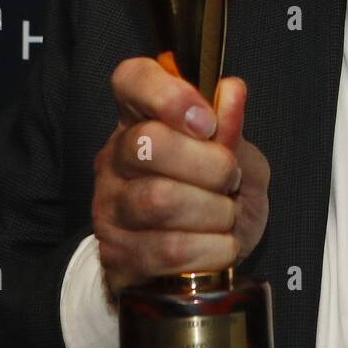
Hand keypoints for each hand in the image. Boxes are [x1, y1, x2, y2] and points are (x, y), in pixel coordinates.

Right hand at [91, 57, 270, 299]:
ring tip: (225, 217)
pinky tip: (218, 246)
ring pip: (160, 200)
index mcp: (144, 119)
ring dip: (214, 212)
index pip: (132, 79)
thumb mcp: (238, 160)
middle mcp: (117, 157)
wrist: (199, 268)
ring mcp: (110, 206)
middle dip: (210, 166)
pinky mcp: (116, 253)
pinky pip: (168, 249)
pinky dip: (210, 249)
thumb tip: (232, 91)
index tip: (206, 121)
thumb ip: (233, 129)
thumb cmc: (216, 198)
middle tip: (229, 180)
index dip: (169, 93)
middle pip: (149, 144)